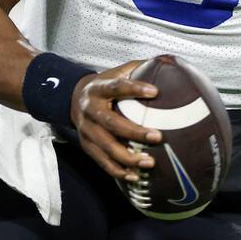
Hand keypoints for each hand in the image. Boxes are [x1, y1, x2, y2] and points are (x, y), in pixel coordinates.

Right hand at [72, 60, 160, 182]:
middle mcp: (90, 109)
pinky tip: (135, 176)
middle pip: (111, 122)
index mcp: (98, 88)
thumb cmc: (105, 85)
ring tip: (150, 162)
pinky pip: (101, 161)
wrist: (73, 98)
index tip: (155, 92)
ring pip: (106, 146)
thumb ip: (138, 68)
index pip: (116, 87)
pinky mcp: (86, 145)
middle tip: (157, 136)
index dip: (134, 89)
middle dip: (134, 132)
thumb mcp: (116, 72)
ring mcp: (86, 130)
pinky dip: (118, 171)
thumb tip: (167, 63)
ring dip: (128, 156)